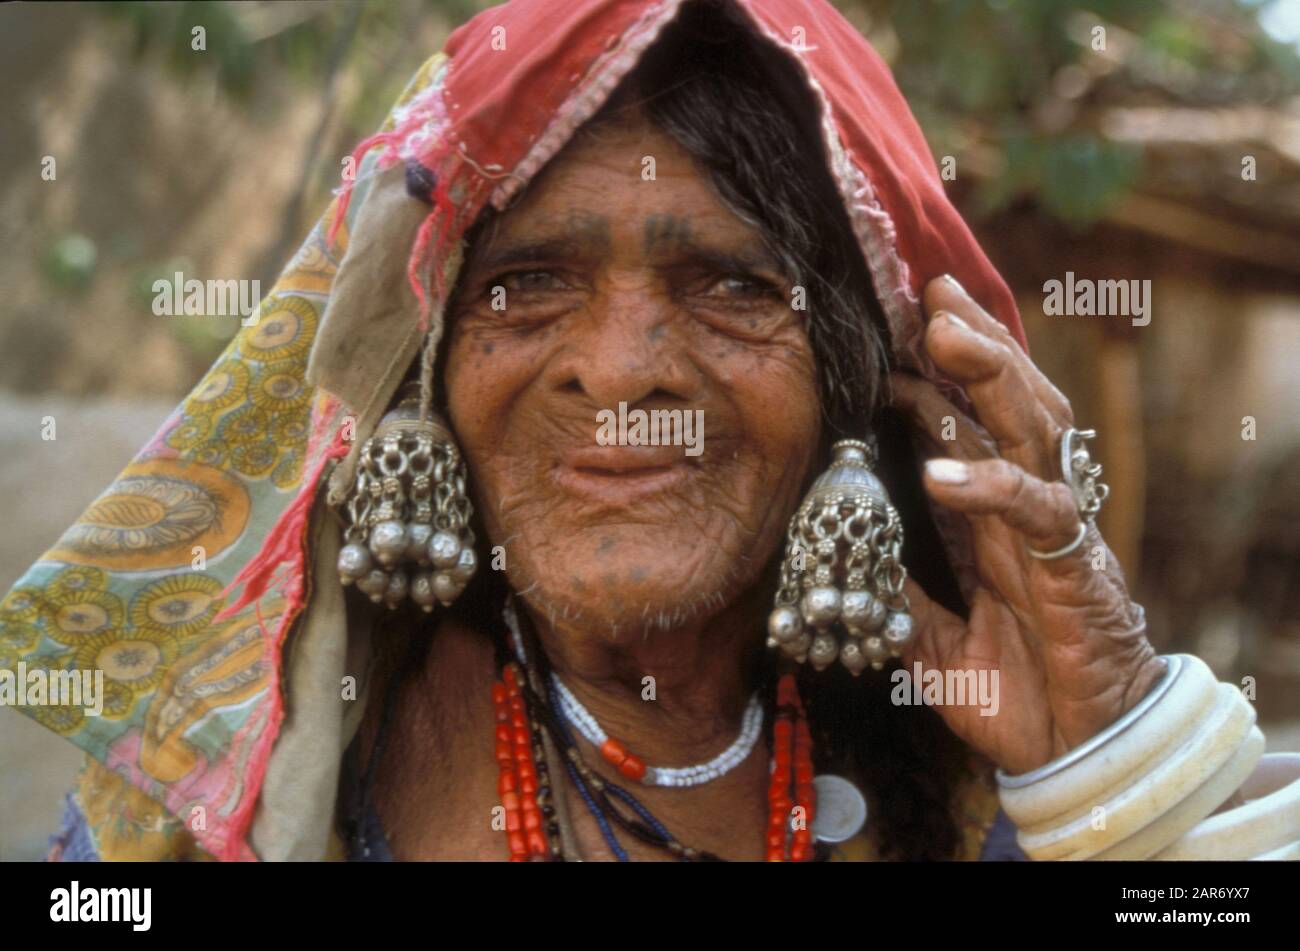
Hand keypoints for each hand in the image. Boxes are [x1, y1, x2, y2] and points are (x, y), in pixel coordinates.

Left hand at [889, 275, 1165, 774]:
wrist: (1074, 753)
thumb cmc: (1010, 690)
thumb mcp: (926, 635)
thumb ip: (892, 589)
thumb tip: (837, 554)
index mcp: (990, 517)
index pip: (968, 424)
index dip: (934, 377)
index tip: (891, 330)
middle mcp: (1024, 510)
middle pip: (1009, 402)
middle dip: (973, 343)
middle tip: (931, 292)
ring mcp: (1053, 534)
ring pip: (1033, 432)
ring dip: (990, 379)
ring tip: (944, 336)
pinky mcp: (1073, 572)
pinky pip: (1039, 515)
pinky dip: (992, 488)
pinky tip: (943, 471)